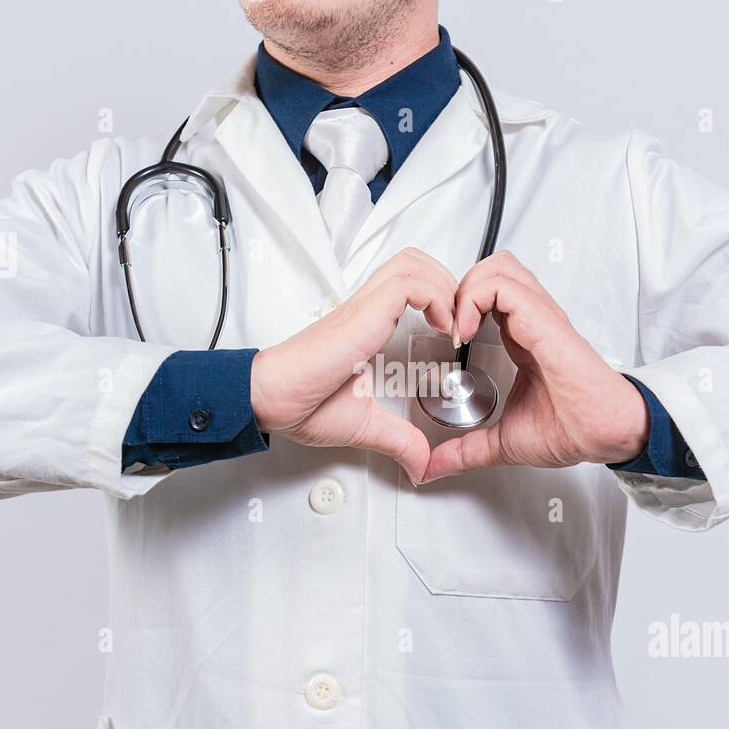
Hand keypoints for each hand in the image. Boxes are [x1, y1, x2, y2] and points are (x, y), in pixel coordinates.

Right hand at [250, 248, 455, 483]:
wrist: (270, 399)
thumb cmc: (302, 405)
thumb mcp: (365, 426)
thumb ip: (397, 441)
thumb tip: (418, 465)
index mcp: (366, 326)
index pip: (407, 284)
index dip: (438, 298)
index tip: (452, 335)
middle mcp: (367, 310)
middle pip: (414, 262)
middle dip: (447, 282)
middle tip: (458, 319)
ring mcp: (364, 308)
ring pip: (413, 263)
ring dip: (443, 285)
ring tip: (452, 321)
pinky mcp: (363, 313)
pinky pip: (409, 284)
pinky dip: (436, 298)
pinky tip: (442, 328)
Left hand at [422, 251, 648, 482]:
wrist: (607, 432)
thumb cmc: (573, 428)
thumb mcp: (503, 440)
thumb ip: (467, 449)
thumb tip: (434, 467)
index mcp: (523, 337)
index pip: (489, 293)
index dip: (459, 307)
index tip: (446, 343)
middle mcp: (531, 320)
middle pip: (492, 268)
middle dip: (458, 289)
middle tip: (446, 327)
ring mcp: (539, 317)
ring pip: (497, 267)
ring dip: (466, 290)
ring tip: (456, 327)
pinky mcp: (543, 321)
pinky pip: (503, 286)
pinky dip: (475, 299)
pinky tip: (466, 333)